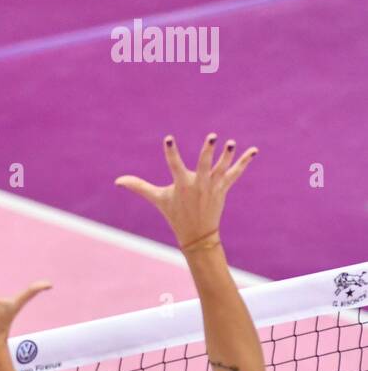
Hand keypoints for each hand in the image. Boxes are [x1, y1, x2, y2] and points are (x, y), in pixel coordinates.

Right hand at [115, 134, 256, 248]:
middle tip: (212, 137)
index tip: (168, 140)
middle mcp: (199, 184)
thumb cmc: (174, 213)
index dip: (171, 152)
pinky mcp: (223, 188)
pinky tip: (253, 151)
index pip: (174, 164)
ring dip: (227, 156)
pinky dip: (244, 162)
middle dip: (208, 151)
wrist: (197, 234)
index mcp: (181, 184)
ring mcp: (213, 186)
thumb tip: (117, 181)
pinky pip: (235, 173)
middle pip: (205, 165)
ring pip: (222, 168)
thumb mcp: (157, 199)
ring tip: (231, 142)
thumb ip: (138, 186)